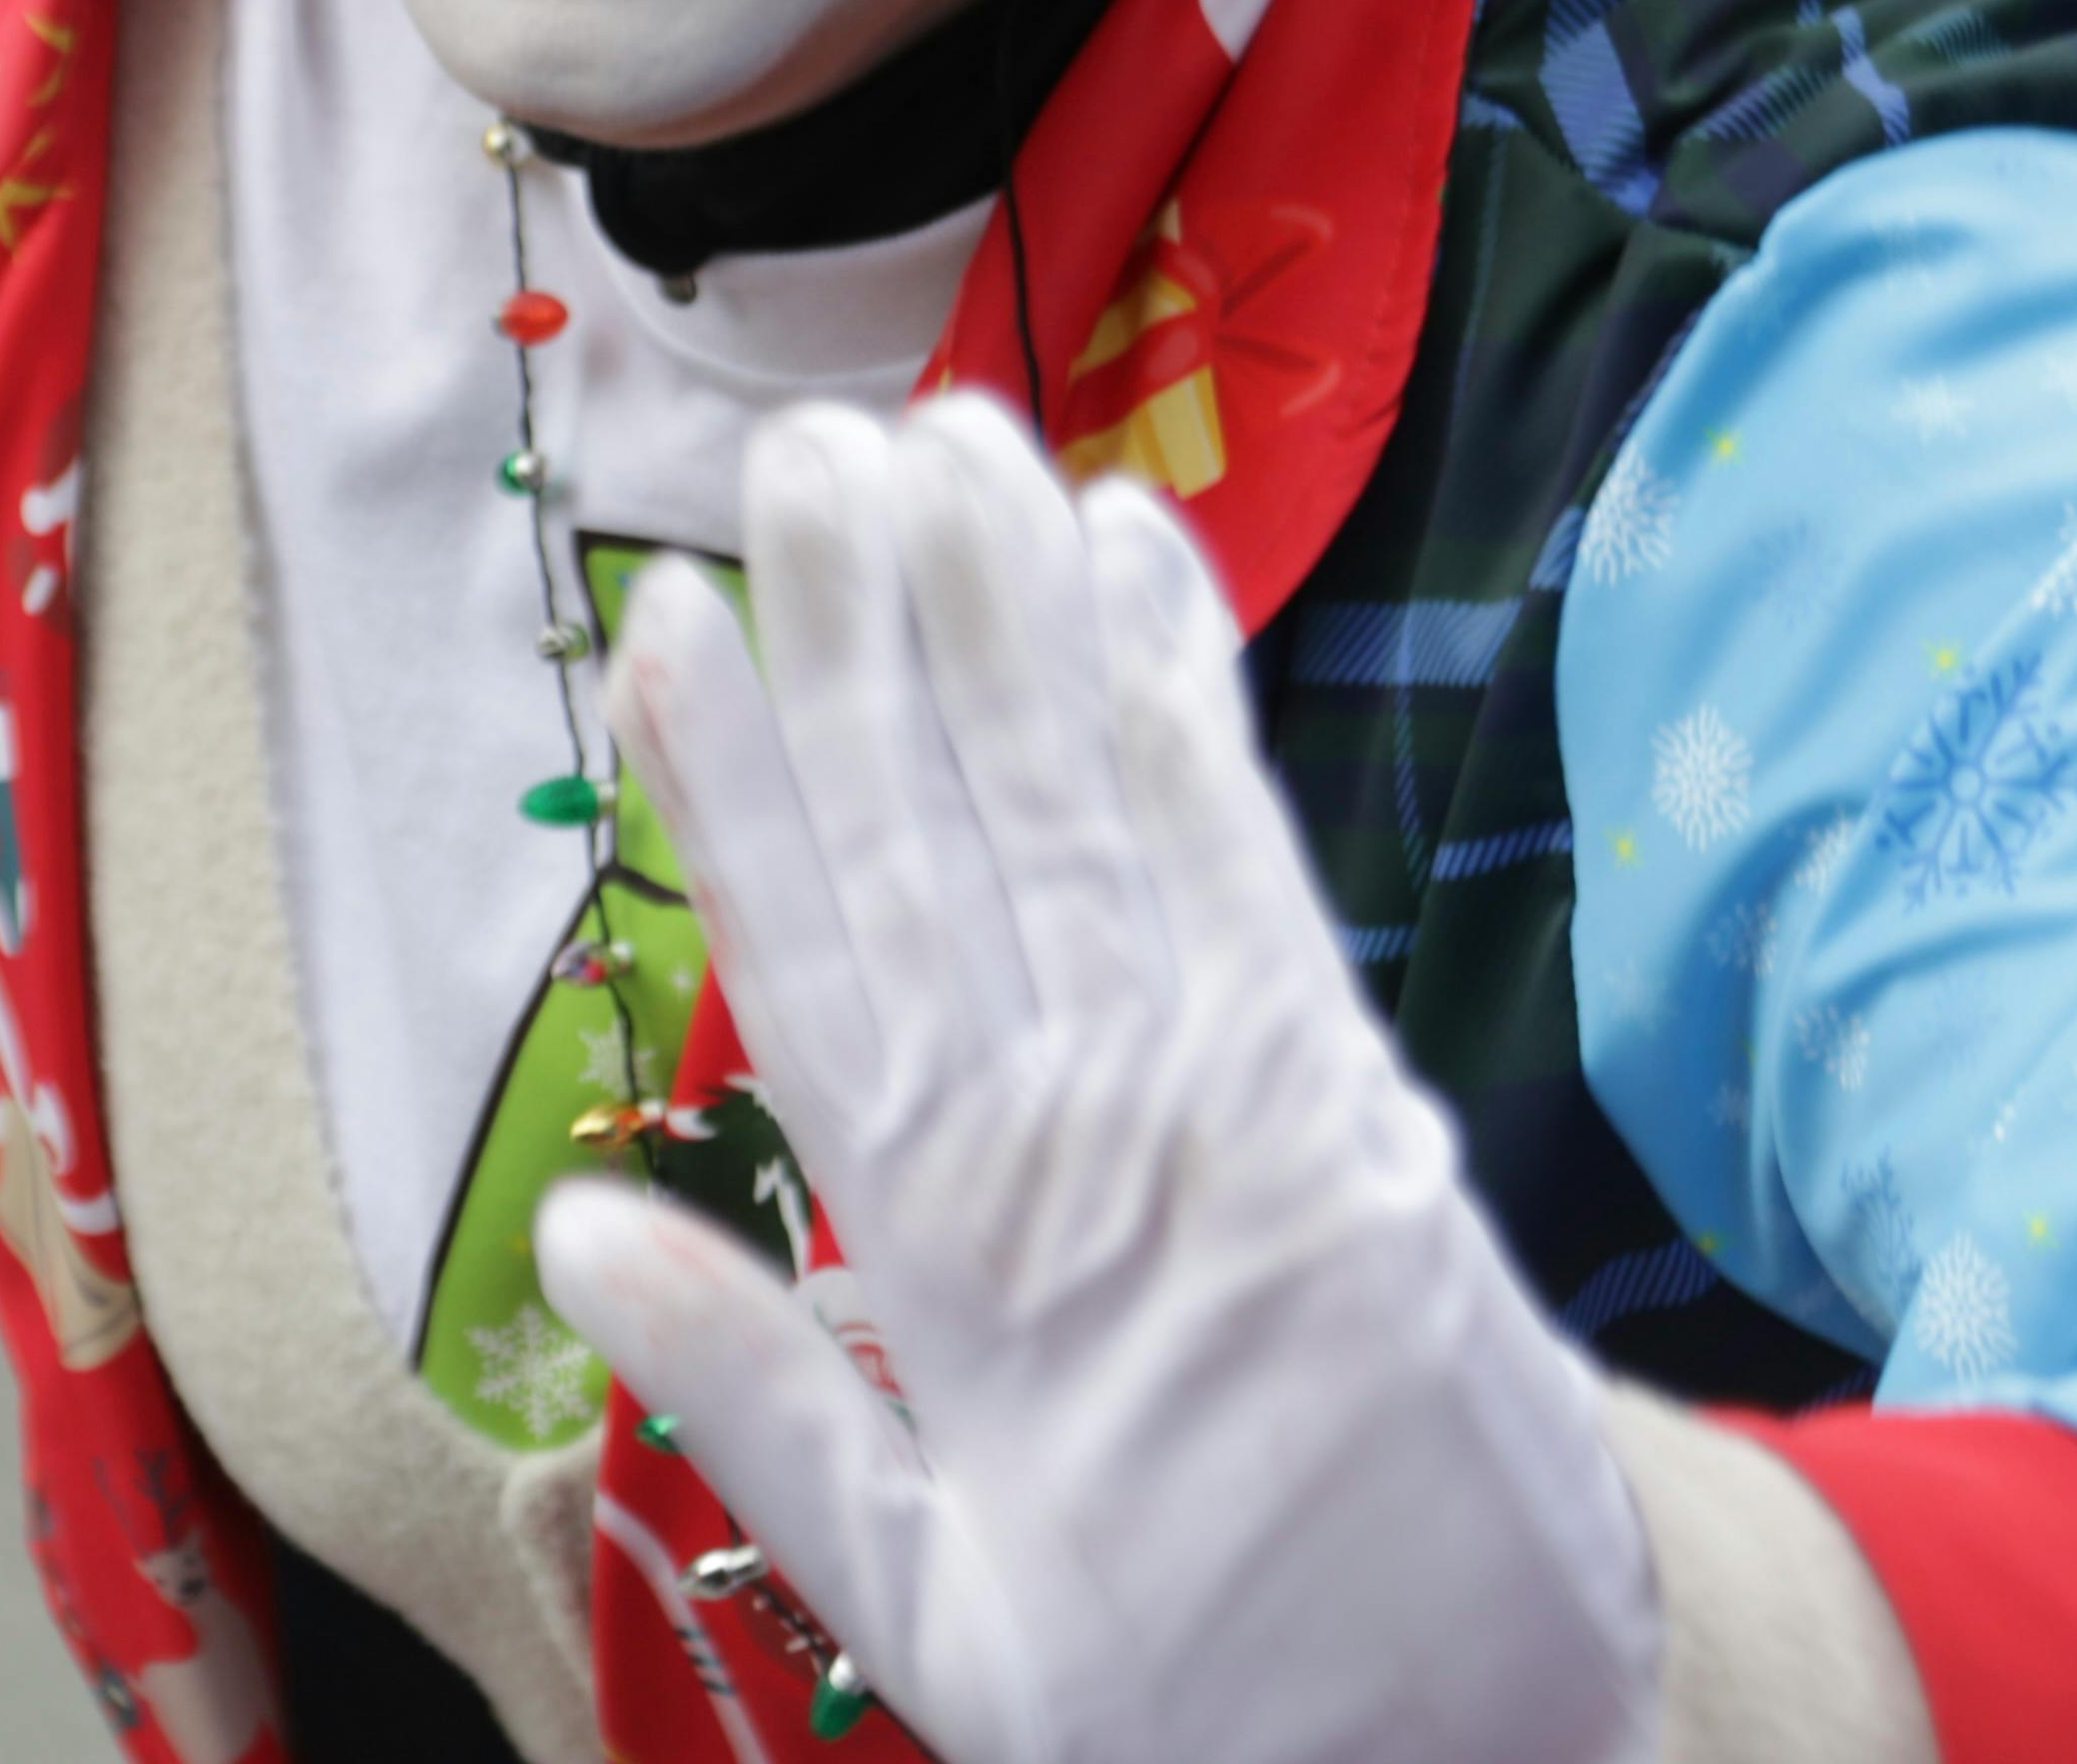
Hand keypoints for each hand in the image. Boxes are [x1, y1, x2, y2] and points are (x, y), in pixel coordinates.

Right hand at [535, 398, 1653, 1763]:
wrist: (1502, 1745)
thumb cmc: (1196, 1691)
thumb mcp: (930, 1616)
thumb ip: (753, 1402)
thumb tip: (575, 1237)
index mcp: (946, 1257)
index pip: (806, 957)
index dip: (732, 777)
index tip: (668, 616)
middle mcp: (1077, 1135)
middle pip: (936, 835)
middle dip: (865, 628)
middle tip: (801, 447)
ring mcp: (1222, 1089)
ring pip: (1079, 803)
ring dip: (1009, 613)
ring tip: (944, 441)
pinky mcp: (1347, 1073)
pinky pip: (1243, 845)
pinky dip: (1182, 696)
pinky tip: (1131, 562)